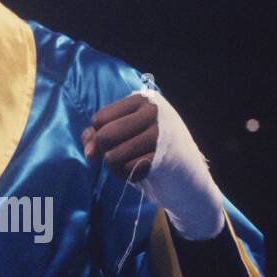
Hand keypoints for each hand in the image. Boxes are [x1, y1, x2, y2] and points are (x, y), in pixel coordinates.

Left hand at [83, 88, 224, 239]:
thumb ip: (100, 136)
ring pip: (112, 156)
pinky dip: (128, 176)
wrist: (188, 175)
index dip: (98, 136)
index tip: (112, 144)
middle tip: (120, 158)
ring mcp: (159, 134)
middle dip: (106, 153)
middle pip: (105, 136)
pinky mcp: (162, 157)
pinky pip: (127, 170)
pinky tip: (141, 172)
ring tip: (130, 165)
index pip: (99, 119)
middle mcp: (152, 112)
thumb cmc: (153, 150)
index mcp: (142, 100)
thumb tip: (88, 152)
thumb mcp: (128, 134)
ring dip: (115, 168)